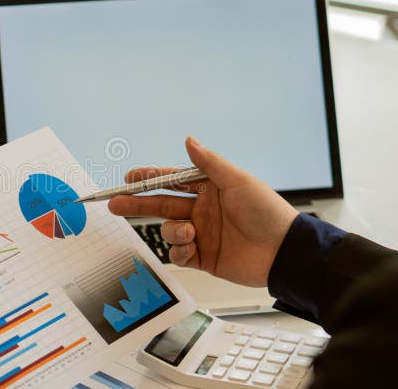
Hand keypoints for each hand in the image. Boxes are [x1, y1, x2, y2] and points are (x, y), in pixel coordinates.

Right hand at [108, 137, 298, 286]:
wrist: (283, 251)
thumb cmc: (266, 211)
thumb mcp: (237, 181)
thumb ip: (208, 163)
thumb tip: (189, 140)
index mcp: (208, 188)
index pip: (171, 181)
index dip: (149, 179)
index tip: (129, 177)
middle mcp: (202, 210)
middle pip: (160, 205)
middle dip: (137, 204)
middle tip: (114, 203)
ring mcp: (201, 235)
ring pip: (169, 230)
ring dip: (173, 231)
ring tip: (189, 233)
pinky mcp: (203, 258)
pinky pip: (179, 254)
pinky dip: (180, 251)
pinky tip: (192, 248)